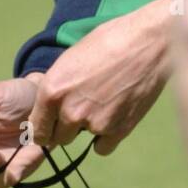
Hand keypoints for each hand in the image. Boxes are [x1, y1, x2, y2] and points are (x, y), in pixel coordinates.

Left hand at [29, 0, 174, 155]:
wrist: (150, 42)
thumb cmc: (111, 39)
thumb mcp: (72, 57)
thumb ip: (59, 85)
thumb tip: (53, 103)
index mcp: (51, 90)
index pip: (37, 129)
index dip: (45, 126)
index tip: (53, 123)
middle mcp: (70, 111)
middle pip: (58, 138)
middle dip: (66, 127)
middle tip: (84, 107)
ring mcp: (95, 123)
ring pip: (82, 138)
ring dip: (88, 127)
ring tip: (105, 103)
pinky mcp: (119, 129)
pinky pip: (103, 147)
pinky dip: (107, 136)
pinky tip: (115, 116)